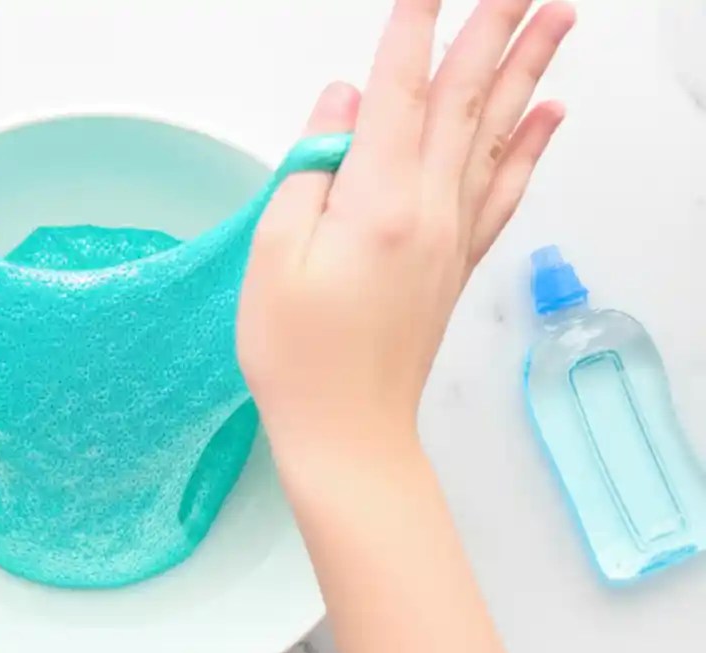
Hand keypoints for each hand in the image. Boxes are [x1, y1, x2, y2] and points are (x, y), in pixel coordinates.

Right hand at [238, 0, 574, 458]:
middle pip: (464, 99)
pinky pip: (506, 189)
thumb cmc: (298, 355)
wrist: (348, 432)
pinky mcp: (458, 261)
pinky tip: (550, 112)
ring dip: (527, 69)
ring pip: (497, 133)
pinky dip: (531, 145)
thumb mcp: (274, 257)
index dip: (410, 29)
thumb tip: (342, 105)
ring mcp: (452, 235)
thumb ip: (309, 171)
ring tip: (556, 18)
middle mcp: (430, 209)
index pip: (398, 93)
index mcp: (377, 203)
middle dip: (492, 29)